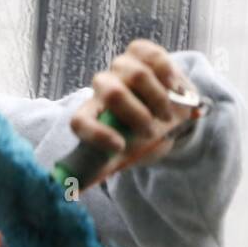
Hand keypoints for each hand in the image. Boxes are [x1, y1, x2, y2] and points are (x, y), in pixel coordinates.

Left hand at [70, 39, 195, 169]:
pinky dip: (167, 72)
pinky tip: (176, 90)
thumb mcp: (121, 157)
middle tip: (152, 129)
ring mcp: (121, 69)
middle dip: (138, 114)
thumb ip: (98, 169)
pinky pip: (152, 54)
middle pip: (112, 91)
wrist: (165, 115)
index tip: (120, 146)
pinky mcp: (142, 54)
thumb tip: (71, 192)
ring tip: (168, 115)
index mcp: (91, 115)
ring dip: (157, 98)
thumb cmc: (139, 138)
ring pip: (134, 73)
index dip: (96, 133)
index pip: (80, 121)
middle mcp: (103, 89)